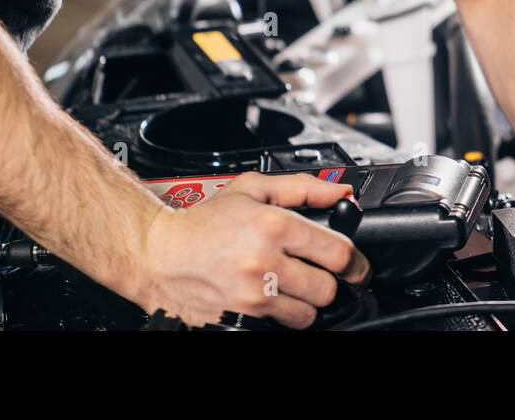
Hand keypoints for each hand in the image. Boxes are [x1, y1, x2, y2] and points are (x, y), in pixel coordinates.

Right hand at [135, 172, 370, 328]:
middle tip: (316, 273)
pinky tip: (269, 298)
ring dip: (305, 302)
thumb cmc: (203, 222)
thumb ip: (303, 188)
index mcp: (273, 225)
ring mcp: (252, 296)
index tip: (357, 267)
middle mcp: (265, 262)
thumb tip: (341, 193)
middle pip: (327, 289)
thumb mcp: (252, 189)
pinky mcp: (239, 320)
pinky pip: (280, 327)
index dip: (355, 262)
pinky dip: (280, 316)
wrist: (157, 253)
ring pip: (308, 313)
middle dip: (328, 282)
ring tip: (287, 285)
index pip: (338, 253)